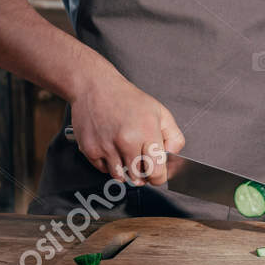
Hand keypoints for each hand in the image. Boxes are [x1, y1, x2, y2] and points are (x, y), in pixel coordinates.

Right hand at [67, 65, 184, 186]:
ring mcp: (106, 147)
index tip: (157, 173)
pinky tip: (111, 147)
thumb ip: (174, 137)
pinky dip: (108, 164)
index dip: (158, 176)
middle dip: (142, 173)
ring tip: (124, 151)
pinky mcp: (90, 150)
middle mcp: (126, 141)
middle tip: (140, 159)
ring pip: (120, 177)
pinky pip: (103, 170)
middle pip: (138, 178)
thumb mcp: (160, 112)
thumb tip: (172, 157)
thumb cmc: (127, 99)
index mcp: (147, 131)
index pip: (157, 173)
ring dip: (124, 170)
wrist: (95, 87)